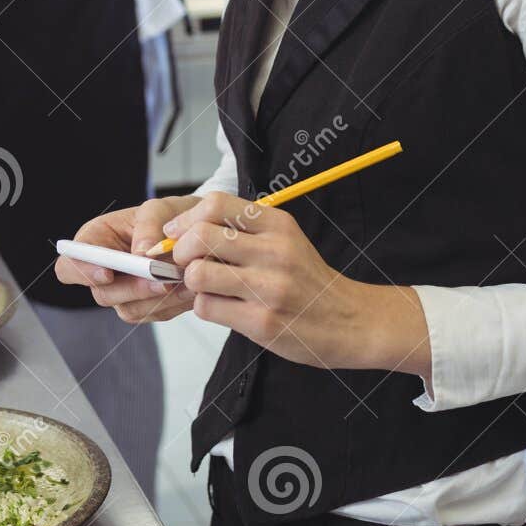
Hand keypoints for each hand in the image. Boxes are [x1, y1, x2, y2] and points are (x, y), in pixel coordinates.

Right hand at [53, 195, 199, 323]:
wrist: (195, 233)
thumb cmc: (168, 216)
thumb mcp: (159, 209)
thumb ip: (148, 227)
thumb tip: (142, 253)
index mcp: (94, 241)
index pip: (69, 266)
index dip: (83, 273)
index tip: (108, 273)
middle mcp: (103, 271)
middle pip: (101, 293)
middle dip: (132, 288)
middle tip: (160, 281)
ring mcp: (122, 292)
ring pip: (129, 309)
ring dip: (157, 298)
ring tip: (184, 281)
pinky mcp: (144, 306)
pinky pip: (152, 313)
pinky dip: (172, 303)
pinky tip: (188, 289)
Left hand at [165, 191, 430, 379]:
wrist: (349, 321)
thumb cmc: (307, 280)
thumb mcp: (285, 241)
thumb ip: (243, 232)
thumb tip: (184, 232)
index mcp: (278, 225)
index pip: (217, 204)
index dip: (186, 219)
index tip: (176, 233)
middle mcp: (274, 252)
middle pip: (200, 237)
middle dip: (181, 251)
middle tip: (186, 264)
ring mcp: (268, 288)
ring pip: (198, 274)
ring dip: (192, 283)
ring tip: (207, 288)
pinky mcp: (262, 321)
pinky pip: (207, 308)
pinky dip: (205, 307)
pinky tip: (223, 308)